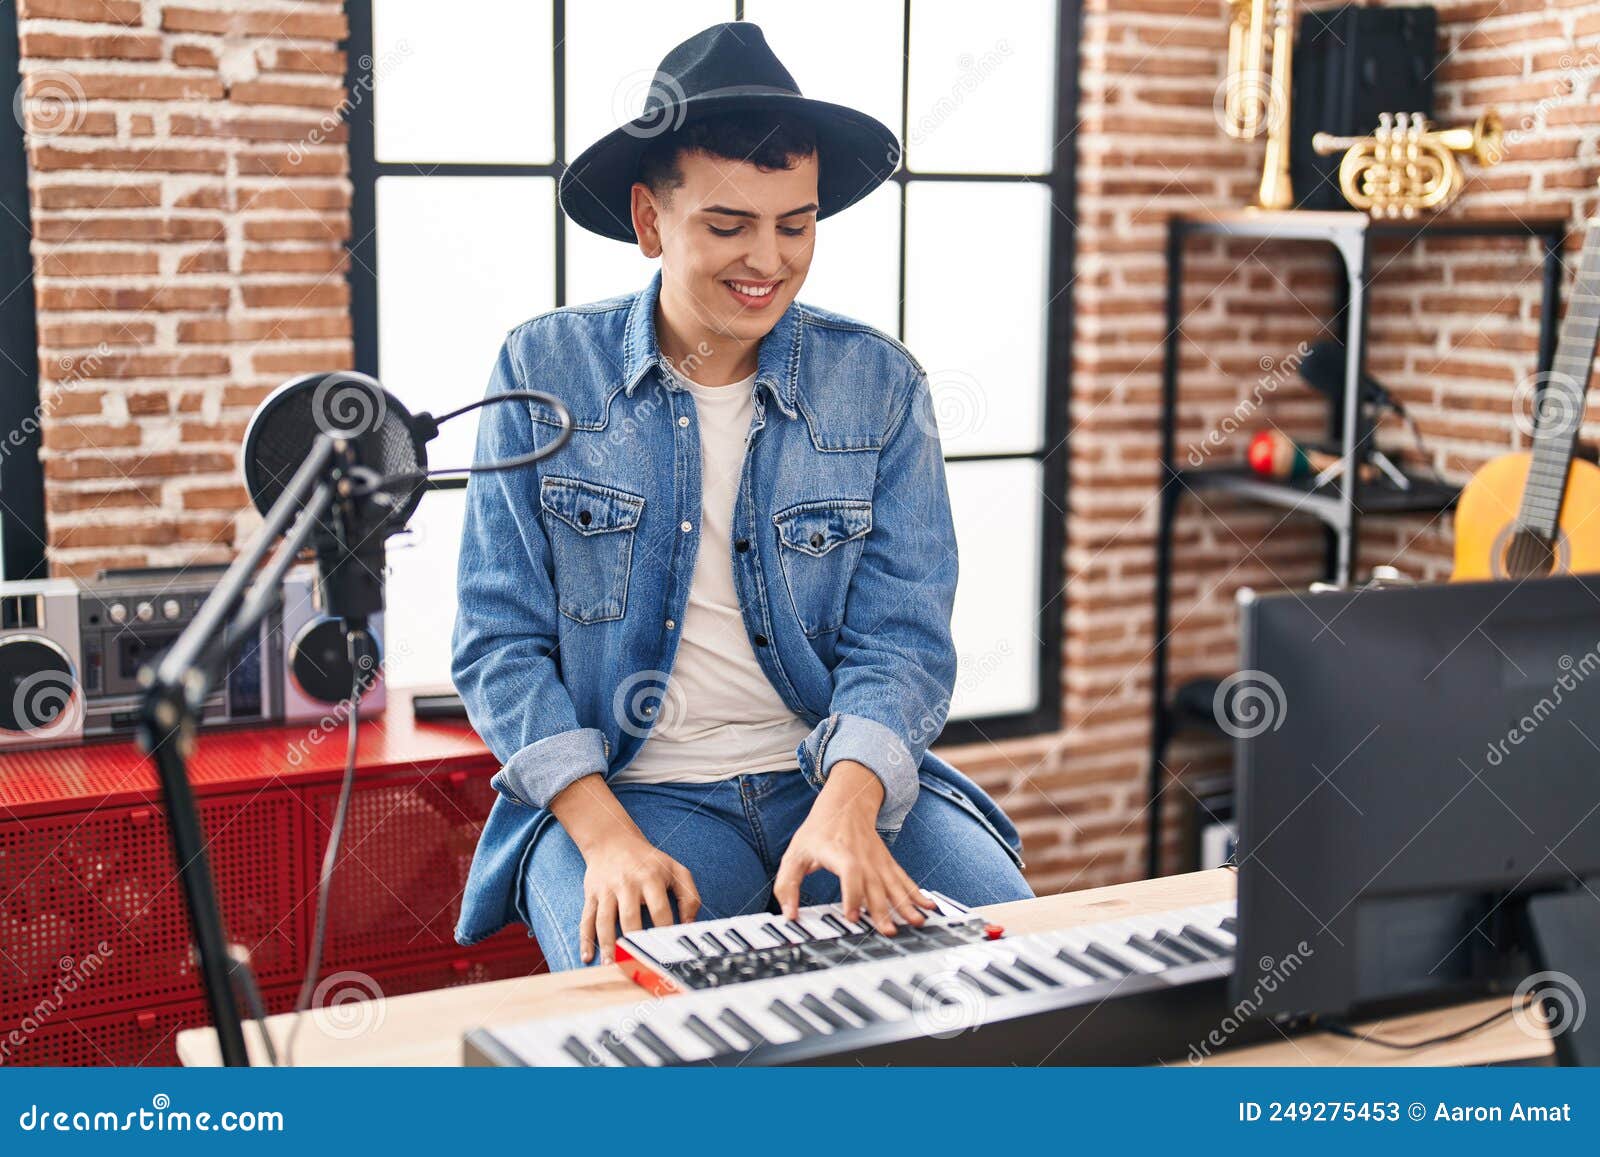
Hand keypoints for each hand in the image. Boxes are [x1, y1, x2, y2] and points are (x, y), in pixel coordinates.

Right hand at [577, 831, 700, 964]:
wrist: (613, 840)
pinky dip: (585, 939)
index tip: (667, 951)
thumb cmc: (649, 860)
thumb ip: (689, 896)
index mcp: (651, 878)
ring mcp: (607, 890)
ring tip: (611, 966)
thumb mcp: (675, 869)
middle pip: (629, 917)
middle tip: (638, 964)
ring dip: (607, 946)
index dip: (665, 932)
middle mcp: (627, 884)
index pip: (660, 910)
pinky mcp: (591, 894)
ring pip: (604, 921)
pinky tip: (588, 957)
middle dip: (633, 942)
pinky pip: (586, 919)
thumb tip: (689, 924)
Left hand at [773, 759, 935, 934]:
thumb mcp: (794, 853)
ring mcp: (878, 860)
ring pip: (893, 884)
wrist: (846, 802)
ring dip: (906, 905)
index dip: (851, 895)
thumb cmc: (818, 831)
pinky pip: (903, 880)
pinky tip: (929, 906)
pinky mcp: (887, 863)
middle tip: (889, 932)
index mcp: (838, 852)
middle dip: (883, 910)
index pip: (849, 873)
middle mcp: (862, 857)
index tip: (852, 917)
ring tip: (917, 923)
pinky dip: (917, 894)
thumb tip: (790, 915)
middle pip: (875, 885)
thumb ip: (787, 885)